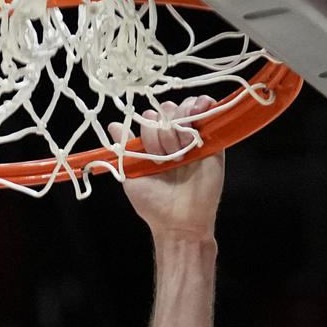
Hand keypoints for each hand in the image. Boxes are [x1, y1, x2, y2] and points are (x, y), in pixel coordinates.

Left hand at [120, 98, 221, 241]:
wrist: (179, 222)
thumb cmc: (154, 205)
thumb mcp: (132, 176)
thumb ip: (125, 149)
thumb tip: (113, 125)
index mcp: (155, 145)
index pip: (150, 119)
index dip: (149, 131)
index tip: (152, 156)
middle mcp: (174, 139)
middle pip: (167, 111)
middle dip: (164, 130)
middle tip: (169, 156)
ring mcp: (194, 138)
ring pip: (185, 108)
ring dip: (180, 123)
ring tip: (182, 149)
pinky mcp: (213, 141)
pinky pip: (209, 111)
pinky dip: (203, 104)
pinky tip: (197, 112)